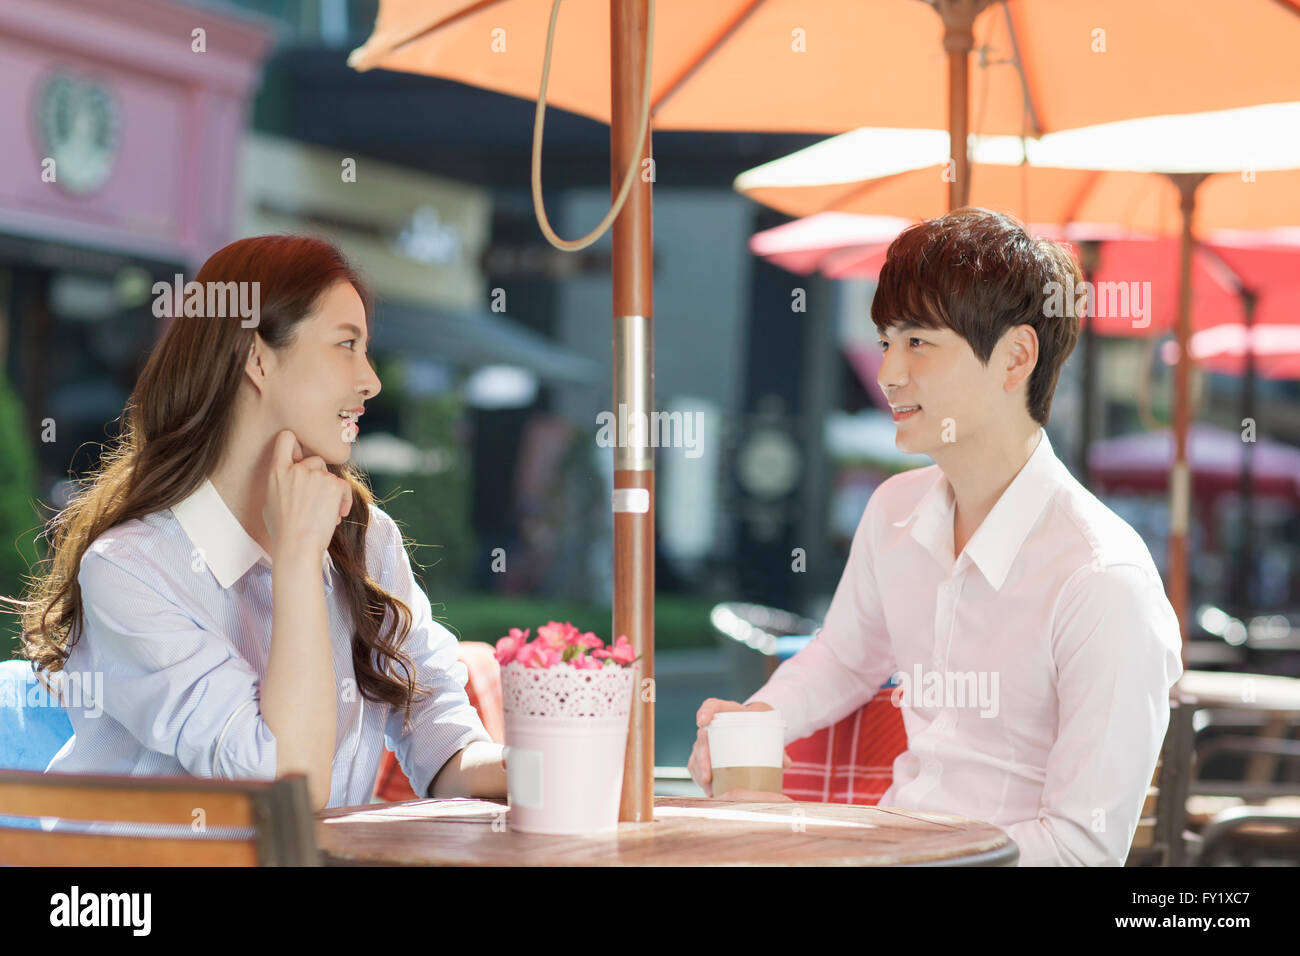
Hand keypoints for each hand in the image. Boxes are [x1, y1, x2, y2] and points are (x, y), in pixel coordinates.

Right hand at [263, 429, 352, 557]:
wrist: (297, 546)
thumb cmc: (282, 531)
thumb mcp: (270, 503)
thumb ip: (280, 485)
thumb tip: (288, 480)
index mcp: (277, 471)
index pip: (286, 438)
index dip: (295, 443)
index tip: (299, 455)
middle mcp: (296, 469)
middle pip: (315, 459)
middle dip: (319, 477)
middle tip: (317, 499)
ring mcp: (316, 475)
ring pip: (330, 475)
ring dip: (331, 492)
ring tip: (326, 513)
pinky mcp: (334, 484)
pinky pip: (344, 486)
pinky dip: (344, 500)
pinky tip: (338, 515)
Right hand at [688, 698, 792, 797]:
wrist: (752, 725)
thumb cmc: (758, 725)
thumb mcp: (767, 729)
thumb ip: (776, 746)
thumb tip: (786, 763)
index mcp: (727, 712)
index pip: (712, 705)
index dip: (705, 711)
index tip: (702, 721)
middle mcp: (713, 725)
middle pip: (702, 737)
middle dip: (702, 757)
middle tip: (708, 776)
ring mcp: (707, 740)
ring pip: (696, 753)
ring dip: (699, 771)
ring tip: (709, 788)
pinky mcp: (705, 754)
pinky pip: (696, 764)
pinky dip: (700, 777)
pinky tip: (708, 790)